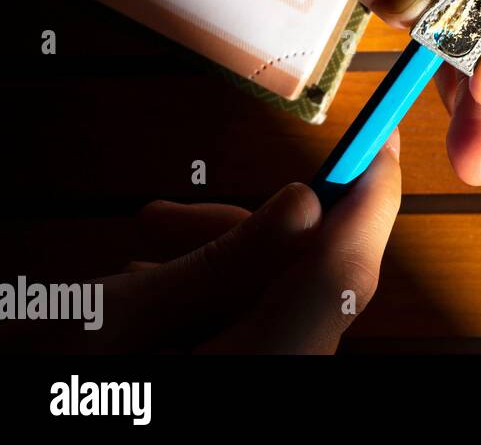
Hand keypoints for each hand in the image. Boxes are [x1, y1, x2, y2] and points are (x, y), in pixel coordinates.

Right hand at [2, 131, 402, 353]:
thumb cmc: (56, 384)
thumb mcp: (117, 322)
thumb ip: (219, 265)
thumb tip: (304, 205)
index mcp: (265, 368)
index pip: (342, 272)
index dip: (368, 199)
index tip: (380, 140)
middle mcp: (287, 379)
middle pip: (302, 284)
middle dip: (241, 236)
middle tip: (158, 220)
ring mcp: (275, 382)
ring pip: (277, 304)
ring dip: (215, 271)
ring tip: (132, 263)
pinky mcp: (259, 376)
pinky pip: (259, 332)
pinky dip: (214, 307)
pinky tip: (146, 302)